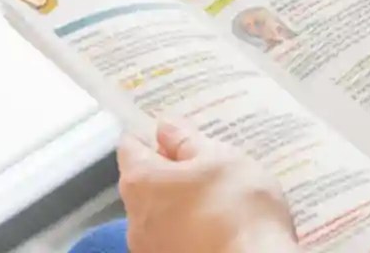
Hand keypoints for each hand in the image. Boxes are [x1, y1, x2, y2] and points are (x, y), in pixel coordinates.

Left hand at [117, 120, 297, 252]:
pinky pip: (173, 238)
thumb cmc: (238, 209)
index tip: (177, 134)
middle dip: (170, 171)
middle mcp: (134, 218)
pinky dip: (189, 229)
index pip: (131, 146)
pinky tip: (218, 227)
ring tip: (219, 199)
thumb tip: (166, 128)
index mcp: (140, 181)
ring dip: (180, 203)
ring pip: (159, 213)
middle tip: (207, 166)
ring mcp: (149, 248)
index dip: (153, 135)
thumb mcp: (220, 159)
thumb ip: (187, 141)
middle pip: (144, 182)